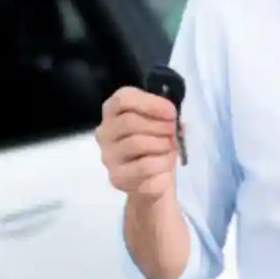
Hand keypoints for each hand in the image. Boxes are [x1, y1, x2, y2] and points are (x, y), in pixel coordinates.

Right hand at [95, 86, 180, 200]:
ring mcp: (108, 157)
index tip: (171, 112)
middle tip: (174, 131)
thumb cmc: (156, 142)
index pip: (122, 99)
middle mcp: (105, 133)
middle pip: (129, 122)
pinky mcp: (117, 178)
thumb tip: (174, 120)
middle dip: (158, 125)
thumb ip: (165, 116)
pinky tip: (166, 163)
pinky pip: (144, 167)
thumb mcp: (161, 123)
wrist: (153, 178)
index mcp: (113, 112)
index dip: (149, 103)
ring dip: (162, 144)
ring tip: (171, 147)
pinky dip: (162, 163)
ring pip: (136, 143)